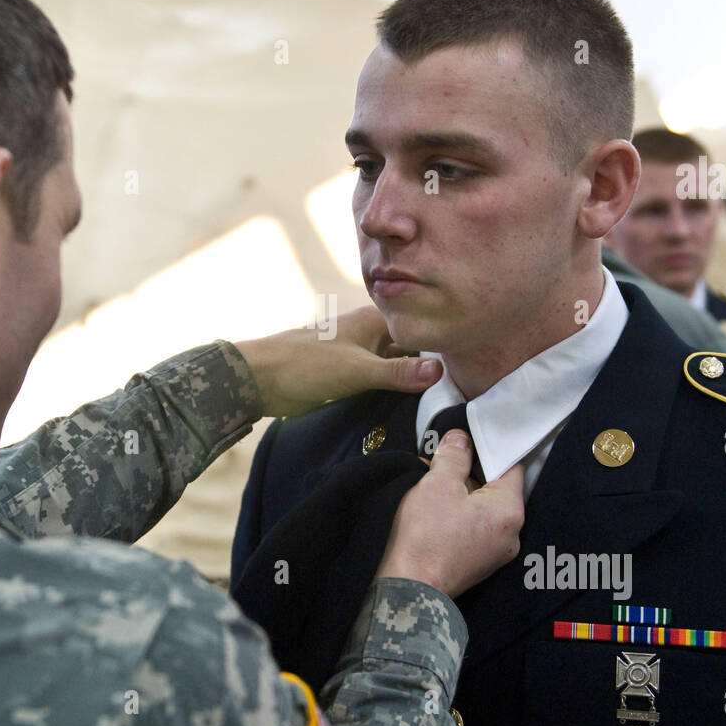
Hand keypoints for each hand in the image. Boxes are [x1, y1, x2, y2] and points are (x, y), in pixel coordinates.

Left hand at [233, 306, 442, 416]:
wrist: (257, 377)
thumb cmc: (306, 365)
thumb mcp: (358, 371)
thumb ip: (399, 373)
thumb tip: (441, 370)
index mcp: (374, 319)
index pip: (420, 325)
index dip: (442, 341)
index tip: (468, 361)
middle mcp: (368, 331)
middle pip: (409, 346)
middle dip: (427, 364)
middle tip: (459, 388)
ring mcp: (356, 351)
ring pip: (392, 363)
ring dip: (406, 379)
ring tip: (437, 401)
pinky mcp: (344, 370)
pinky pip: (376, 377)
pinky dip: (388, 388)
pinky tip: (402, 405)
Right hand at [377, 430, 523, 597]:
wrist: (409, 589)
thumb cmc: (427, 536)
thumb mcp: (438, 483)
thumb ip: (454, 457)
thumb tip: (460, 439)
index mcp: (510, 510)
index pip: (510, 467)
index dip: (487, 450)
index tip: (465, 442)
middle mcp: (511, 534)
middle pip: (494, 489)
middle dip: (467, 474)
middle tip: (440, 465)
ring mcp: (495, 554)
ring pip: (481, 510)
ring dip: (459, 496)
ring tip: (430, 488)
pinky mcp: (477, 566)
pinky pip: (472, 530)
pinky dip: (456, 518)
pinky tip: (432, 512)